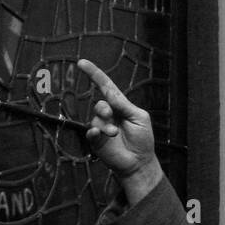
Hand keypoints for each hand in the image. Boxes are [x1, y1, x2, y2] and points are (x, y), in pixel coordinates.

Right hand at [77, 58, 163, 201]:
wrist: (140, 161)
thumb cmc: (143, 139)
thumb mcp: (139, 117)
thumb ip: (124, 105)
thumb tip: (110, 94)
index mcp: (121, 106)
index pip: (106, 87)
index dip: (94, 74)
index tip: (81, 63)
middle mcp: (109, 115)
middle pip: (100, 103)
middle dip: (104, 108)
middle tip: (111, 115)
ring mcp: (102, 127)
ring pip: (96, 118)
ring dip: (106, 125)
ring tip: (115, 134)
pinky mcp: (97, 140)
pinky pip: (91, 131)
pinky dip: (95, 131)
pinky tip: (102, 134)